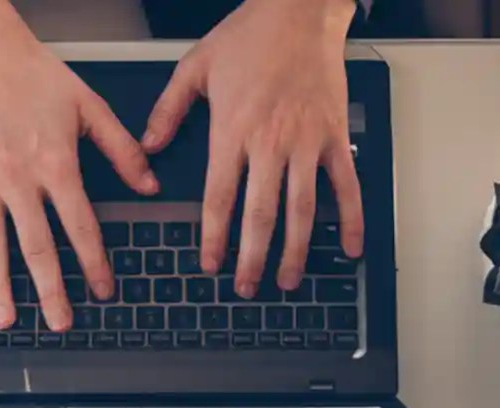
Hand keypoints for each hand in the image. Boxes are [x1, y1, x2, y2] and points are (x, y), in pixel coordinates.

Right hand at [0, 0, 158, 330]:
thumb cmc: (35, 74)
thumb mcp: (90, 107)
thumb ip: (121, 149)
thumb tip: (149, 184)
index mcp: (54, 164)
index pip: (80, 226)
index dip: (95, 263)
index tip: (104, 291)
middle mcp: (17, 179)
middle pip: (37, 247)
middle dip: (50, 290)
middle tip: (60, 322)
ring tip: (5, 319)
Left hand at [143, 0, 363, 297]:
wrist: (299, 9)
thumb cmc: (250, 35)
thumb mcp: (195, 67)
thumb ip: (168, 111)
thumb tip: (149, 149)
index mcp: (232, 131)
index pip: (219, 198)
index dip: (213, 238)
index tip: (209, 264)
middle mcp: (269, 143)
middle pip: (260, 215)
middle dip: (252, 258)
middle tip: (245, 287)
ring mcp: (307, 143)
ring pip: (301, 210)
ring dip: (294, 251)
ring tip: (286, 280)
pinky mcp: (334, 137)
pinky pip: (346, 187)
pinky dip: (351, 220)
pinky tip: (348, 249)